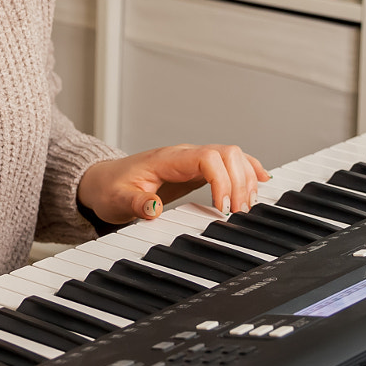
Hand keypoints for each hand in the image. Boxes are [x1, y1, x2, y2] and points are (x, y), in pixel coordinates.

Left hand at [77, 144, 270, 224]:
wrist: (103, 181)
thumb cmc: (111, 189)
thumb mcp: (117, 201)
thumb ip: (135, 204)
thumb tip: (154, 208)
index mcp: (168, 159)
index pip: (207, 158)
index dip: (222, 180)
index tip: (224, 208)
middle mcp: (185, 155)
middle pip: (227, 153)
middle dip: (240, 182)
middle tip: (239, 212)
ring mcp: (193, 160)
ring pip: (233, 156)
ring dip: (247, 178)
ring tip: (247, 206)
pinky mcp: (198, 169)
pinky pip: (229, 162)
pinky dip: (248, 170)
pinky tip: (262, 179)